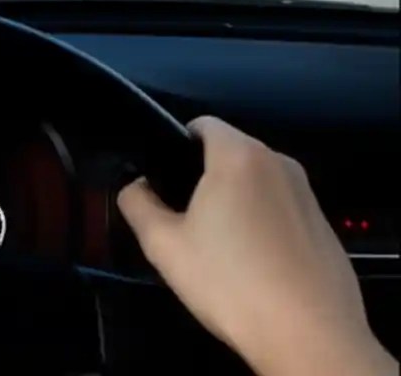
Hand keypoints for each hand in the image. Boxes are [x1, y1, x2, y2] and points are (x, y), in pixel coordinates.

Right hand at [118, 116, 395, 375]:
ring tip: (220, 251)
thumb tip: (136, 187)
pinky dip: (263, 227)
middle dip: (204, 179)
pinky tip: (255, 268)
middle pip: (230, 153)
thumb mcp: (163, 245)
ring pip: (257, 184)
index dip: (175, 146)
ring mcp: (308, 195)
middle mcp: (280, 164)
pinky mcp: (325, 226)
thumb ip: (138, 204)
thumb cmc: (230, 283)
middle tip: (185, 224)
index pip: (202, 124)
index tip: (163, 184)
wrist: (309, 336)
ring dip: (235, 203)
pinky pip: (282, 211)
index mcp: (239, 156)